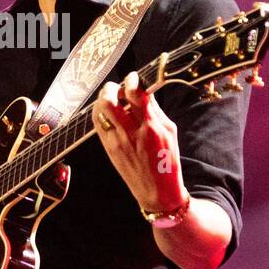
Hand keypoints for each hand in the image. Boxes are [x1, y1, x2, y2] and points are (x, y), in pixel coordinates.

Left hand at [92, 71, 187, 211]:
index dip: (132, 80)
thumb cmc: (167, 161)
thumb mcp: (170, 132)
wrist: (157, 191)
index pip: (136, 94)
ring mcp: (117, 142)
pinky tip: (109, 112)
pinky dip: (101, 113)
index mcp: (151, 127)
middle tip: (117, 87)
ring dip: (103, 99)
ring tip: (112, 98)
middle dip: (111, 88)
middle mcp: (131, 133)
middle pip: (109, 101)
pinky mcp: (109, 149)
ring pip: (99, 111)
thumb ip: (156, 110)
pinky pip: (98, 124)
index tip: (134, 77)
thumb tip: (144, 91)